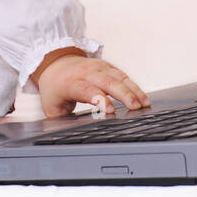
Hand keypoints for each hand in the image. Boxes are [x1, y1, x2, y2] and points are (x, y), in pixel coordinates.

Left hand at [32, 47, 152, 118]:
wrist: (55, 61)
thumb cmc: (55, 87)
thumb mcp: (52, 106)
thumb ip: (62, 120)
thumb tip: (70, 135)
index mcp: (72, 83)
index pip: (88, 90)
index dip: (99, 99)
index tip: (110, 110)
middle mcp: (87, 73)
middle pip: (108, 82)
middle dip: (123, 94)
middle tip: (136, 107)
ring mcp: (99, 68)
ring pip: (119, 77)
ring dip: (133, 90)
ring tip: (144, 104)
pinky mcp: (108, 66)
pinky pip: (123, 75)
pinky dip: (134, 86)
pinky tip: (143, 97)